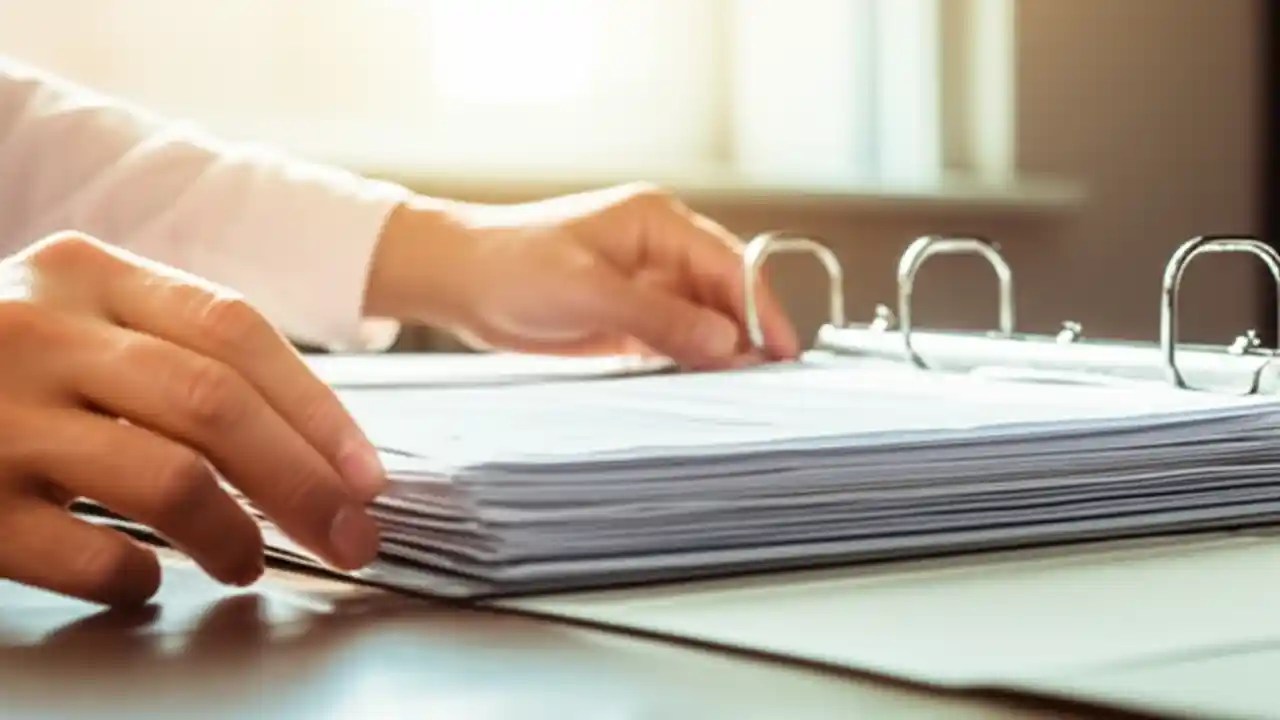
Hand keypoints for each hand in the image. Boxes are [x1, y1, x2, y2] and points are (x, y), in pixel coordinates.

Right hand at [0, 233, 384, 605]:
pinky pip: (84, 551)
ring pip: (166, 476)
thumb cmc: (4, 367)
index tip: (366, 477)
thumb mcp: (79, 320)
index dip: (317, 410)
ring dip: (235, 533)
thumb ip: (177, 354)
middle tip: (350, 539)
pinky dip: (136, 576)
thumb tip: (317, 447)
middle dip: (304, 483)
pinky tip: (145, 580)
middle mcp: (38, 327)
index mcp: (87, 272)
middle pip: (215, 405)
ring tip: (250, 562)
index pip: (236, 332)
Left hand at [365, 183, 799, 368]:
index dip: (761, 309)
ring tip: (745, 392)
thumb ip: (662, 317)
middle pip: (724, 293)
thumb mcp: (589, 292)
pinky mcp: (626, 315)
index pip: (730, 264)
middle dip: (748, 334)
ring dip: (721, 352)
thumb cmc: (511, 267)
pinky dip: (691, 361)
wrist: (456, 280)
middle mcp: (658, 248)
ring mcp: (643, 283)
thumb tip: (728, 342)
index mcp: (656, 221)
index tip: (785, 353)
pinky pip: (674, 338)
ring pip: (703, 319)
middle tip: (772, 382)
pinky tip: (705, 387)